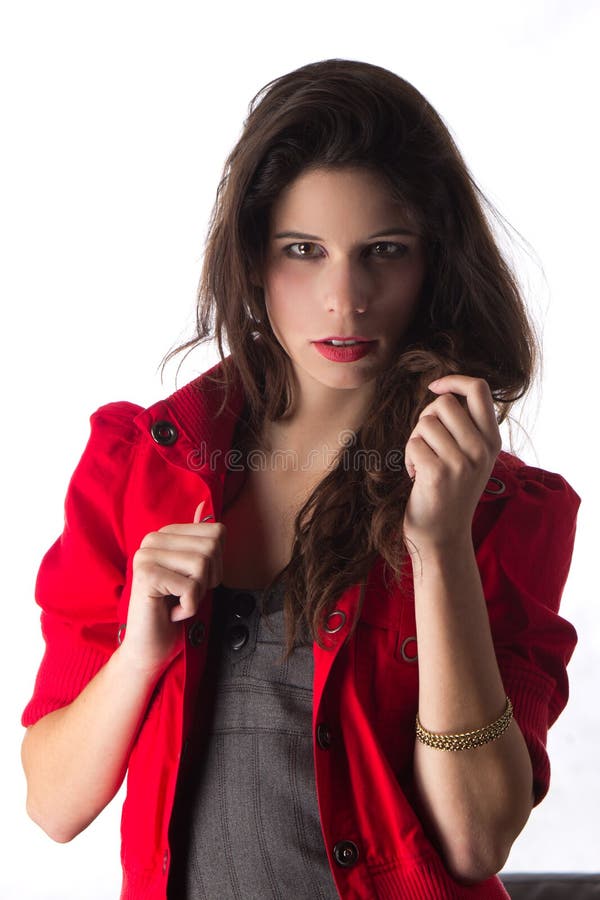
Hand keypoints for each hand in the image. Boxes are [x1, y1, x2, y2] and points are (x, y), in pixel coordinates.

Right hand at [119, 501, 225, 674]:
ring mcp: (146, 556)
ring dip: (198, 594)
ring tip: (178, 601)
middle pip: (212, 547)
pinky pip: (191, 587)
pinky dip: (189, 607)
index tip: (195, 581)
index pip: (217, 532)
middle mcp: (152, 539)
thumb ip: (198, 540)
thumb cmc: (173, 609)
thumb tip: (204, 507)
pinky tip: (172, 612)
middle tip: (187, 594)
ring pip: (202, 565)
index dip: (218, 563)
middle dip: (209, 579)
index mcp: (165, 534)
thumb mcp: (193, 572)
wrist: (149, 646)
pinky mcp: (146, 575)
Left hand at [403, 375, 501, 551]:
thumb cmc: (450, 492)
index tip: (435, 388)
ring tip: (424, 463)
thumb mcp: (471, 457)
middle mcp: (481, 449)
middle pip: (445, 403)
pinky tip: (418, 477)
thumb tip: (443, 390)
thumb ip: (465, 427)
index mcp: (492, 441)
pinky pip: (413, 444)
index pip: (480, 389)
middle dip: (426, 417)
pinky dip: (409, 458)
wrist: (443, 536)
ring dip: (416, 440)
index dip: (454, 381)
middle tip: (426, 442)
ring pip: (425, 423)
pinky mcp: (438, 473)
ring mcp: (462, 462)